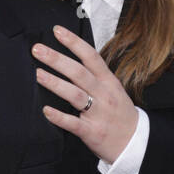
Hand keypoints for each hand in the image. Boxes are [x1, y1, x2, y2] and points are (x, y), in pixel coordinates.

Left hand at [32, 24, 138, 163]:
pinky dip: (59, 117)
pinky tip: (46, 110)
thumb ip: (94, 77)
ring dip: (55, 83)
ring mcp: (98, 113)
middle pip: (79, 72)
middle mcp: (103, 94)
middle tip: (38, 50)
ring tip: (38, 74)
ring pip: (75, 94)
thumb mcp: (113, 89)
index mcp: (108, 81)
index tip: (57, 31)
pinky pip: (73, 123)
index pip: (91, 56)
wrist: (135, 142)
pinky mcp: (92, 132)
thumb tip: (69, 61)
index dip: (74, 42)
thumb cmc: (119, 113)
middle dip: (57, 59)